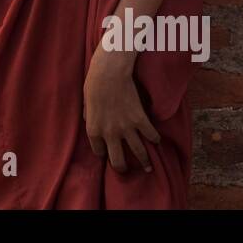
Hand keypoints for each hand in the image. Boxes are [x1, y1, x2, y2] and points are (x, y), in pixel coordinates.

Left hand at [83, 51, 159, 172]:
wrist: (110, 72)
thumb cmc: (94, 83)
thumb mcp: (85, 103)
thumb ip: (89, 116)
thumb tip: (91, 122)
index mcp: (94, 130)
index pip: (99, 151)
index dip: (103, 153)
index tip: (107, 153)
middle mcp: (110, 133)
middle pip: (118, 160)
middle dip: (122, 168)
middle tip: (126, 171)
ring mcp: (126, 128)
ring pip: (138, 152)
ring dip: (144, 161)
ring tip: (148, 168)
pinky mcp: (140, 119)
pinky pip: (150, 134)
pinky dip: (155, 139)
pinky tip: (156, 141)